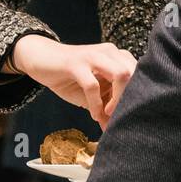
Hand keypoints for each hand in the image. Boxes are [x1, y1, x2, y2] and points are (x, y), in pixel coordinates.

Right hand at [10, 35, 136, 126]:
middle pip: (134, 74)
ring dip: (117, 99)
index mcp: (117, 57)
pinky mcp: (76, 63)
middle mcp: (109, 53)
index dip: (137, 97)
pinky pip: (93, 85)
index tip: (128, 115)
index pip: (138, 75)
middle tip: (118, 115)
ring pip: (120, 75)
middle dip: (130, 98)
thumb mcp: (91, 94)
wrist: (41, 59)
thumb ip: (104, 108)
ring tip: (107, 113)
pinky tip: (93, 113)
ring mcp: (93, 56)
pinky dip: (95, 104)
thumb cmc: (69, 77)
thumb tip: (114, 128)